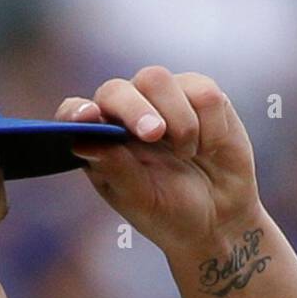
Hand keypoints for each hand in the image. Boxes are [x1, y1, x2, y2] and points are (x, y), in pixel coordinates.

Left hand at [57, 67, 262, 255]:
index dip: (75, 111)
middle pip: (117, 89)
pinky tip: (209, 147)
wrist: (221, 218)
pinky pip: (203, 93)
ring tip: (187, 154)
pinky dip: (210, 125)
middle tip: (154, 134)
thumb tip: (83, 142)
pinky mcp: (199, 95)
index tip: (87, 117)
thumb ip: (115, 169)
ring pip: (157, 79)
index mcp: (102, 142)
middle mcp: (126, 115)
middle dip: (134, 109)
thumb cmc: (171, 213)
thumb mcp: (142, 200)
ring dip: (178, 120)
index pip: (74, 115)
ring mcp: (161, 101)